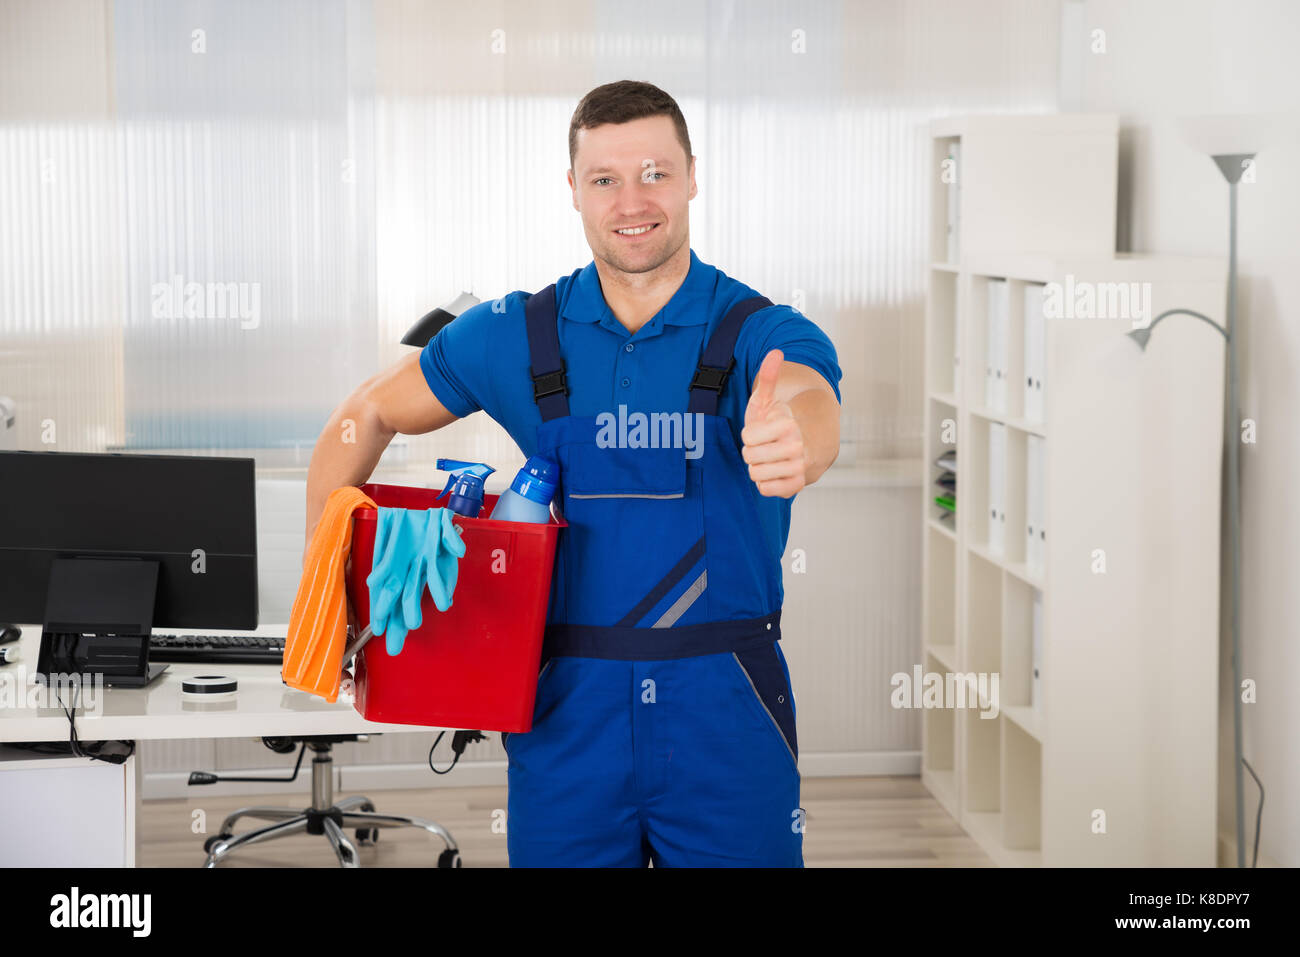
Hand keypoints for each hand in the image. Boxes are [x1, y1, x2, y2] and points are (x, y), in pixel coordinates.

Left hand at [741, 348, 806, 497]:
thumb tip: (776, 351)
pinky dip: (764, 483)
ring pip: (755, 474)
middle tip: (764, 447)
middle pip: (749, 456)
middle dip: (752, 452)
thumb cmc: (777, 424)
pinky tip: (774, 473)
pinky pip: (764, 489)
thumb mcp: (769, 400)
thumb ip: (769, 377)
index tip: (761, 431)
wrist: (803, 449)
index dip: (749, 435)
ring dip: (757, 468)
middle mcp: (796, 447)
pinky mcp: (795, 487)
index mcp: (788, 425)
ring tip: (768, 460)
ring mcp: (797, 468)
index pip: (748, 437)